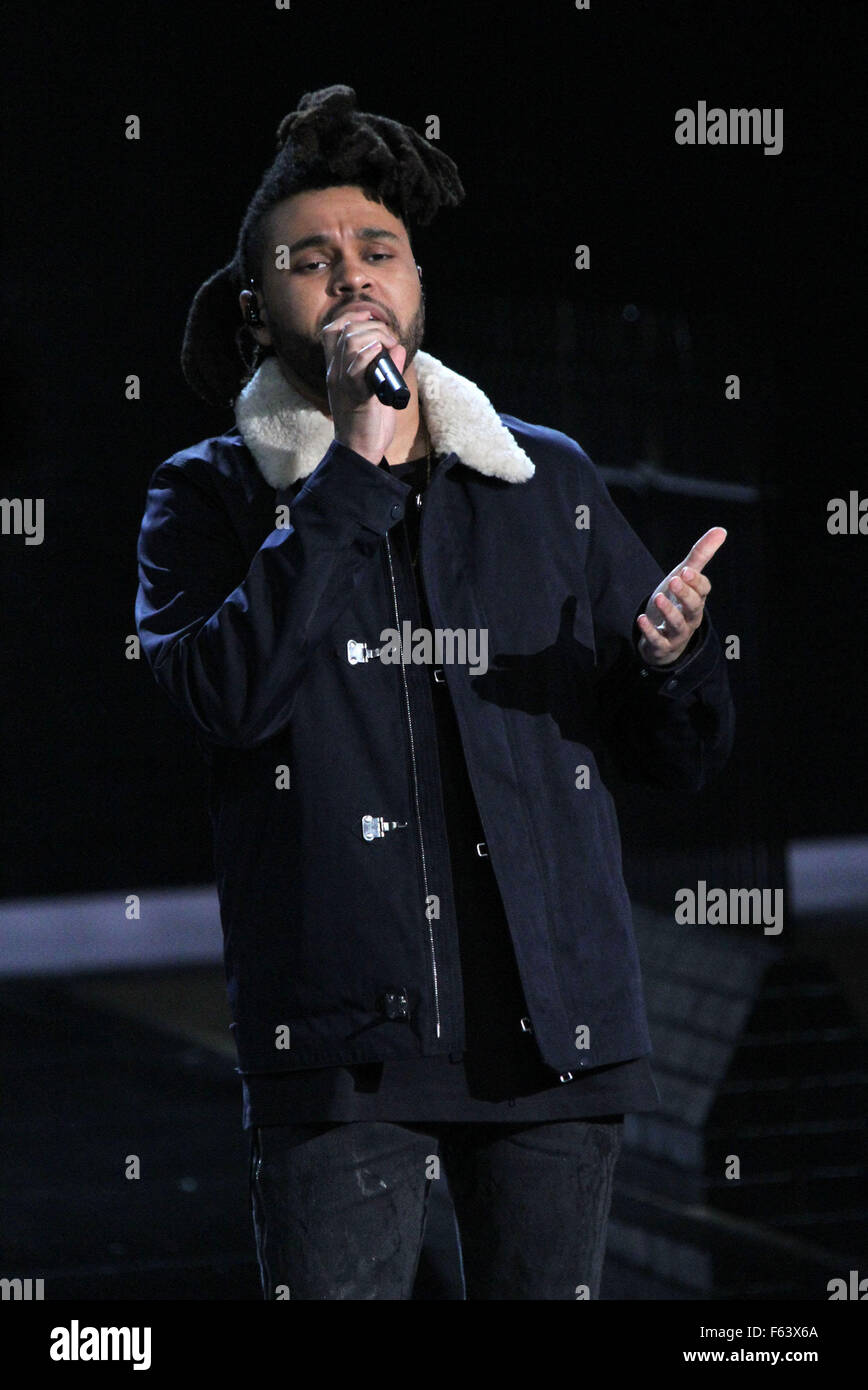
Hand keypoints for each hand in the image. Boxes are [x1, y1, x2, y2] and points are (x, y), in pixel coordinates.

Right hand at [320, 308, 406, 464]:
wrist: (361, 451)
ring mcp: (343, 383)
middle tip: (390, 340)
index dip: (351, 316)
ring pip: (352, 342)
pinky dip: (374, 353)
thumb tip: (398, 348)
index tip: (372, 317)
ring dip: (377, 336)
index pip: (332, 330)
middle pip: (346, 330)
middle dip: (372, 325)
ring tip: (390, 347)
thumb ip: (387, 368)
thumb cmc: (369, 423)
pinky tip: (385, 356)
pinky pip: (358, 364)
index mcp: (335, 370)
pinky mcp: (356, 394)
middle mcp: (335, 373)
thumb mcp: (376, 390)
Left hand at [636, 526, 726, 665]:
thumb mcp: (684, 578)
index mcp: (697, 600)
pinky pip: (658, 641)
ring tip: (658, 598)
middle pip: (693, 607)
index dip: (696, 582)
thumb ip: (700, 555)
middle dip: (685, 594)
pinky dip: (650, 631)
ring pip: (678, 624)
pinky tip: (641, 620)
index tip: (685, 571)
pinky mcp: (662, 646)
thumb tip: (721, 530)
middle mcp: (691, 617)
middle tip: (674, 580)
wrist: (664, 638)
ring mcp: (677, 633)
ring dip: (669, 612)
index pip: (703, 590)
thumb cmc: (676, 603)